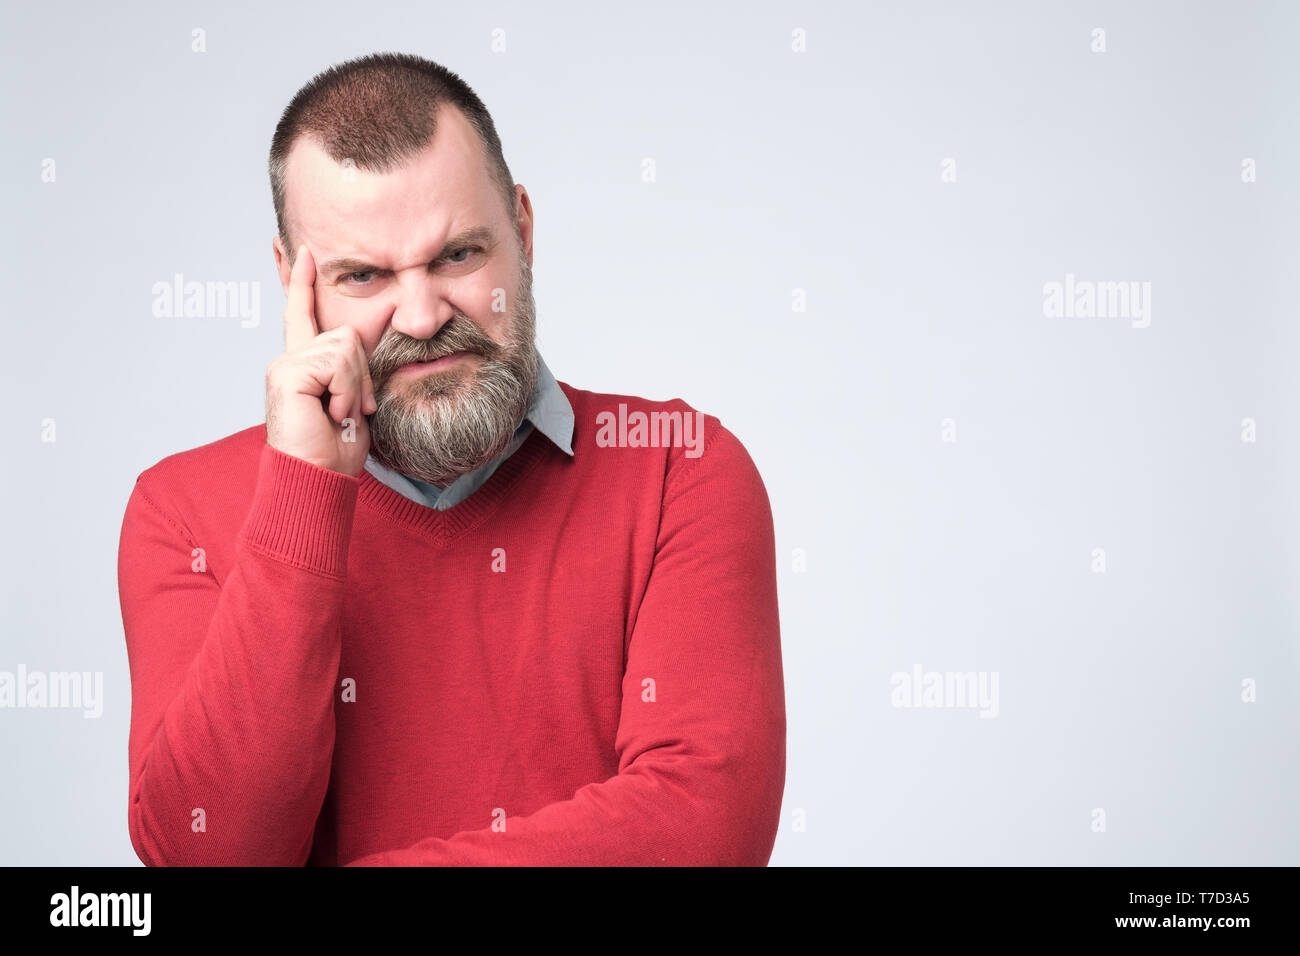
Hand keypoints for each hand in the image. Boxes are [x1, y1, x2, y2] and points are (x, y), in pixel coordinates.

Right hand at [265, 245, 375, 475]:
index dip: (300, 280)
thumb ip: (359, 364)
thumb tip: (384, 319)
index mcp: (304, 364)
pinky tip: (332, 412)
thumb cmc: (336, 449)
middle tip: (352, 410)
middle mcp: (290, 359)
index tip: (300, 248)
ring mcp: (285, 364)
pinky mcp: (287, 373)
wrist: (318, 478)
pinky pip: (337, 362)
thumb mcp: (356, 398)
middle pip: (347, 336)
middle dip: (363, 375)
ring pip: (346, 347)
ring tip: (340, 413)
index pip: (301, 313)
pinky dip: (346, 390)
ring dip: (356, 387)